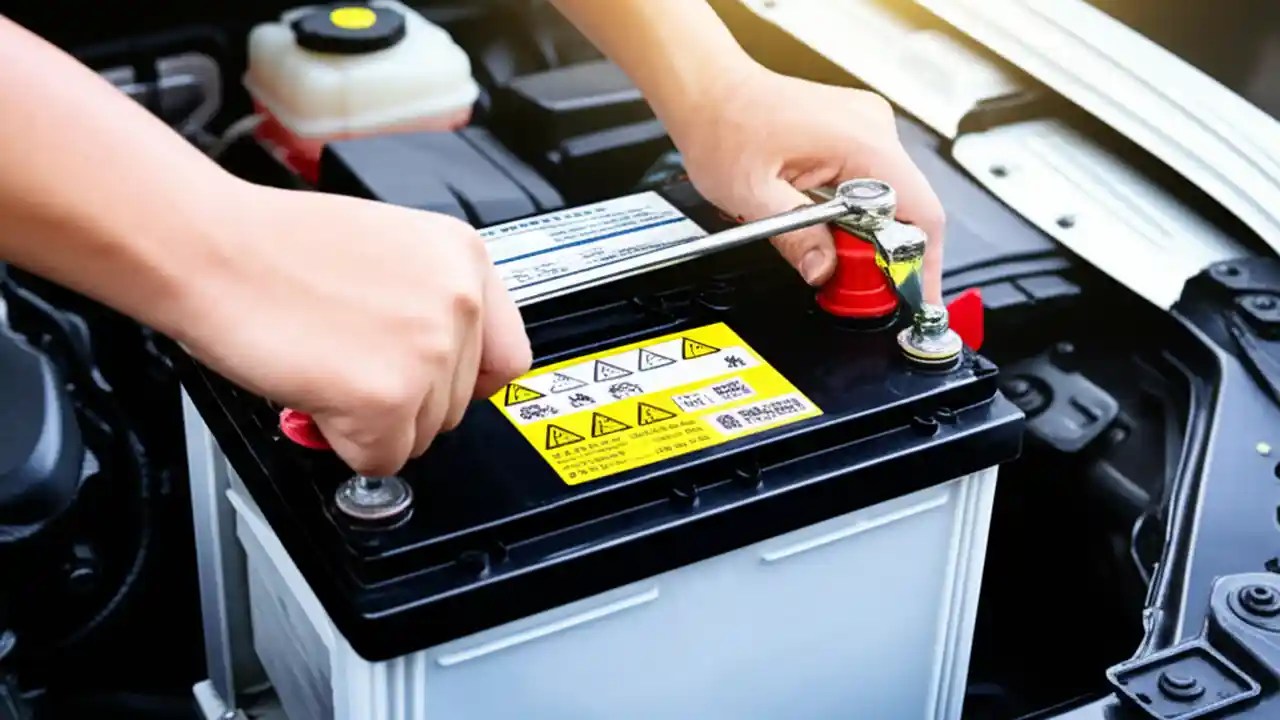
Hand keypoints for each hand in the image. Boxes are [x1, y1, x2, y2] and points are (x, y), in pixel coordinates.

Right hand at [174, 182, 530, 475]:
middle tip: (351, 364)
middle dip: (405, 400)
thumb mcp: (390, 249)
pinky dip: (344, 443)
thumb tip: (444, 359)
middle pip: (457, 403)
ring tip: (328, 366)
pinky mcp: (388, 399)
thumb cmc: (275, 246)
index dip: (465, 381)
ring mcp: (428, 352)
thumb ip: (430, 301)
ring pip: (422, 435)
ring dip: (373, 421)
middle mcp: (460, 302)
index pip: (507, 355)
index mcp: (464, 258)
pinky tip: (317, 392)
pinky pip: (382, 458)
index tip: (436, 385)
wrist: (210, 247)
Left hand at [664, 64, 945, 302]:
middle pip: (911, 208)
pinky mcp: (854, 132)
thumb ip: (795, 239)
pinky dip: (860, 214)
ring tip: (837, 258)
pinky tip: (832, 228)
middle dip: (890, 254)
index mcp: (860, 140)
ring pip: (893, 198)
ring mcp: (867, 127)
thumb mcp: (752, 196)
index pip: (921, 210)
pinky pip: (874, 182)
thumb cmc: (723, 125)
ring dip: (871, 234)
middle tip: (857, 286)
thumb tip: (824, 271)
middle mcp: (873, 128)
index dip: (923, 261)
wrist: (708, 90)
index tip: (915, 296)